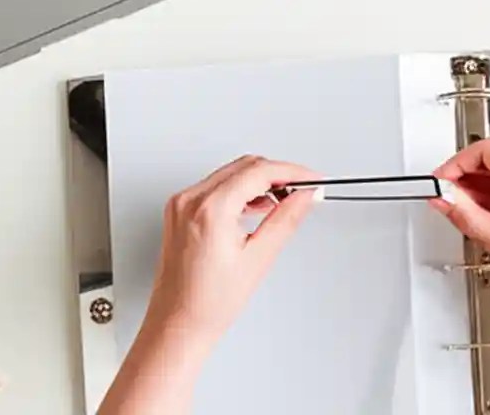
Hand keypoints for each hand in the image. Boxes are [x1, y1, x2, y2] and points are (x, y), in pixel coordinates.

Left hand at [143, 155, 319, 347]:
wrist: (178, 324)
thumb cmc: (208, 303)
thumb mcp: (258, 258)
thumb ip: (286, 219)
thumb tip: (306, 196)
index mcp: (210, 210)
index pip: (259, 172)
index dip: (292, 172)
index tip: (311, 179)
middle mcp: (190, 200)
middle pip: (244, 166)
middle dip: (277, 173)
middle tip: (302, 189)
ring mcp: (181, 204)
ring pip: (230, 173)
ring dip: (259, 180)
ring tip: (282, 201)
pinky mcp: (179, 211)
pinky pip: (215, 186)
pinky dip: (240, 190)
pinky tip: (256, 207)